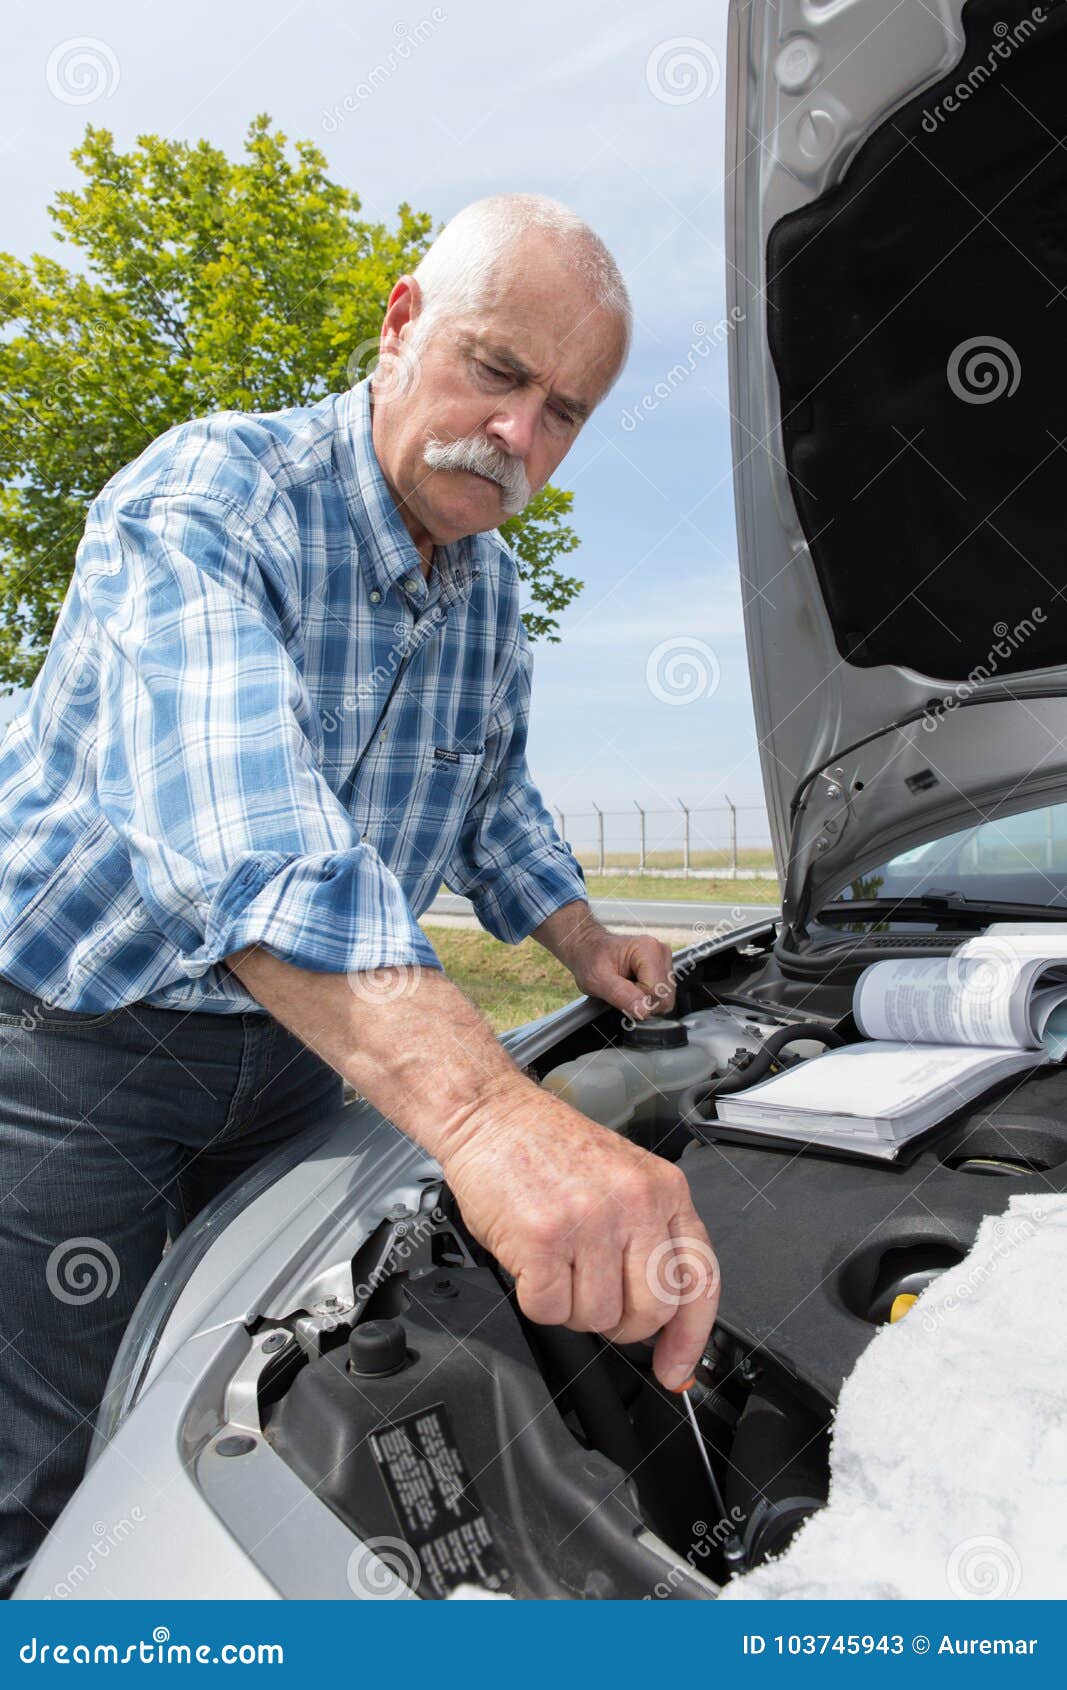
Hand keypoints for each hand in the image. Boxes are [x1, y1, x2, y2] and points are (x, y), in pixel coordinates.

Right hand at [439, 1079, 718, 1389]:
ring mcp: (591, 1220)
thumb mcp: (622, 1178)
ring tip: (555, 1263)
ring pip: (597, 1318)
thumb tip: (661, 1317)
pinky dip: (535, 1298)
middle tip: (592, 1299)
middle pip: (650, 1312)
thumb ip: (648, 1236)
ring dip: (570, 1307)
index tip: (675, 1369)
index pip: (699, 1279)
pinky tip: (530, 1261)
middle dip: (620, 1324)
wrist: (489, 1114)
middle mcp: (635, 1203)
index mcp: (664, 1189)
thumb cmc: (547, 1147)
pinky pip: (550, 1310)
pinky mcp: (544, 1238)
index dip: (691, 1336)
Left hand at [569, 928, 676, 1020]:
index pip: (655, 991)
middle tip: (622, 992)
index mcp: (647, 949)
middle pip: (664, 996)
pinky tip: (633, 988)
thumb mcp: (596, 979)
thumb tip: (644, 1010)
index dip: (637, 1001)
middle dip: (643, 1003)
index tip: (619, 993)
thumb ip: (620, 994)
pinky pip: (663, 996)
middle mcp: (661, 952)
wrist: (589, 949)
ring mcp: (664, 961)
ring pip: (665, 998)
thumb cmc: (590, 959)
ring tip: (626, 988)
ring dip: (645, 1001)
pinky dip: (648, 998)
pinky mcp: (664, 970)